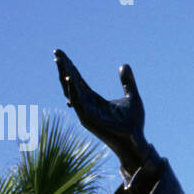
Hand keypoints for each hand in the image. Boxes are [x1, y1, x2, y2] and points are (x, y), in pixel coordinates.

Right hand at [53, 50, 149, 171]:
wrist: (136, 140)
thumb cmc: (133, 123)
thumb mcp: (132, 97)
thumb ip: (127, 82)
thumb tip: (124, 64)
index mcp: (94, 100)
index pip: (78, 80)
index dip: (70, 67)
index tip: (62, 54)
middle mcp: (87, 105)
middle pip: (71, 83)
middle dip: (63, 68)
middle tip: (57, 52)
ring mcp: (86, 112)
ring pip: (71, 91)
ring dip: (65, 75)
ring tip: (60, 60)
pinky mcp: (89, 119)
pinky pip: (78, 102)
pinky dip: (73, 90)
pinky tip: (69, 78)